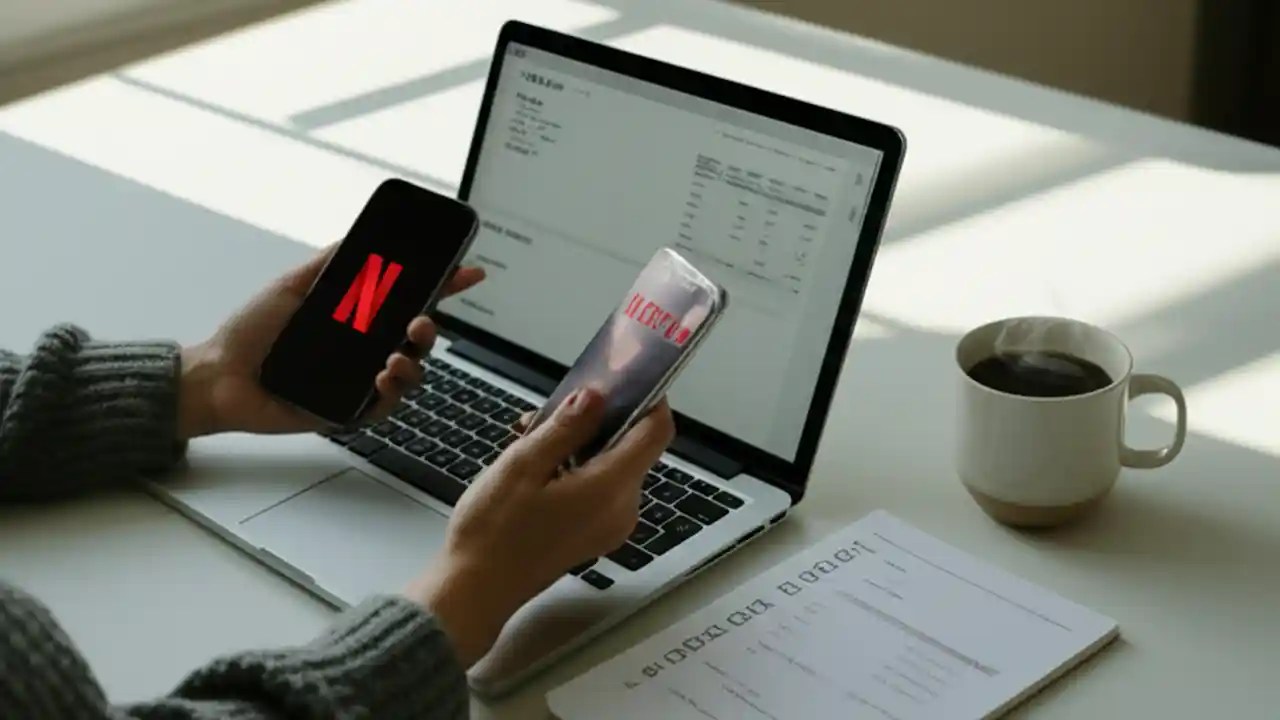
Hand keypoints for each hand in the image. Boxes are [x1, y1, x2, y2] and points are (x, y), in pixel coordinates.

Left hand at [178, 244, 483, 437]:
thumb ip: (329, 263)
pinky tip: (381, 378)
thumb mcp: (291, 285)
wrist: (220, 376)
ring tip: (394, 359)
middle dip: (431, 328)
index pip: (408, 299)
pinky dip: (392, 392)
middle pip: (418, 338)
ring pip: (411, 373)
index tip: (469, 272)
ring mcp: (360, 379)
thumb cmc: (250, 333)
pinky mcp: (350, 410)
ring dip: (414, 364)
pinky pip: (386, 406)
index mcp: (358, 317)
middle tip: (421, 322)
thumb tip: (361, 237)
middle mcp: (365, 348)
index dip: (443, 286)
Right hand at [405, 388, 674, 665]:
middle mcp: (621, 509)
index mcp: (610, 488)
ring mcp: (609, 525)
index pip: (656, 432)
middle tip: (552, 409)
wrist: (475, 590)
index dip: (648, 400)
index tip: (624, 379)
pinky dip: (575, 468)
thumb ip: (565, 427)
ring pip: (611, 465)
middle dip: (597, 421)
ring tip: (530, 437)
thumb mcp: (523, 465)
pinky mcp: (593, 533)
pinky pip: (598, 487)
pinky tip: (536, 464)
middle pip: (631, 446)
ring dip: (579, 444)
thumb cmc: (493, 533)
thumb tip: (595, 397)